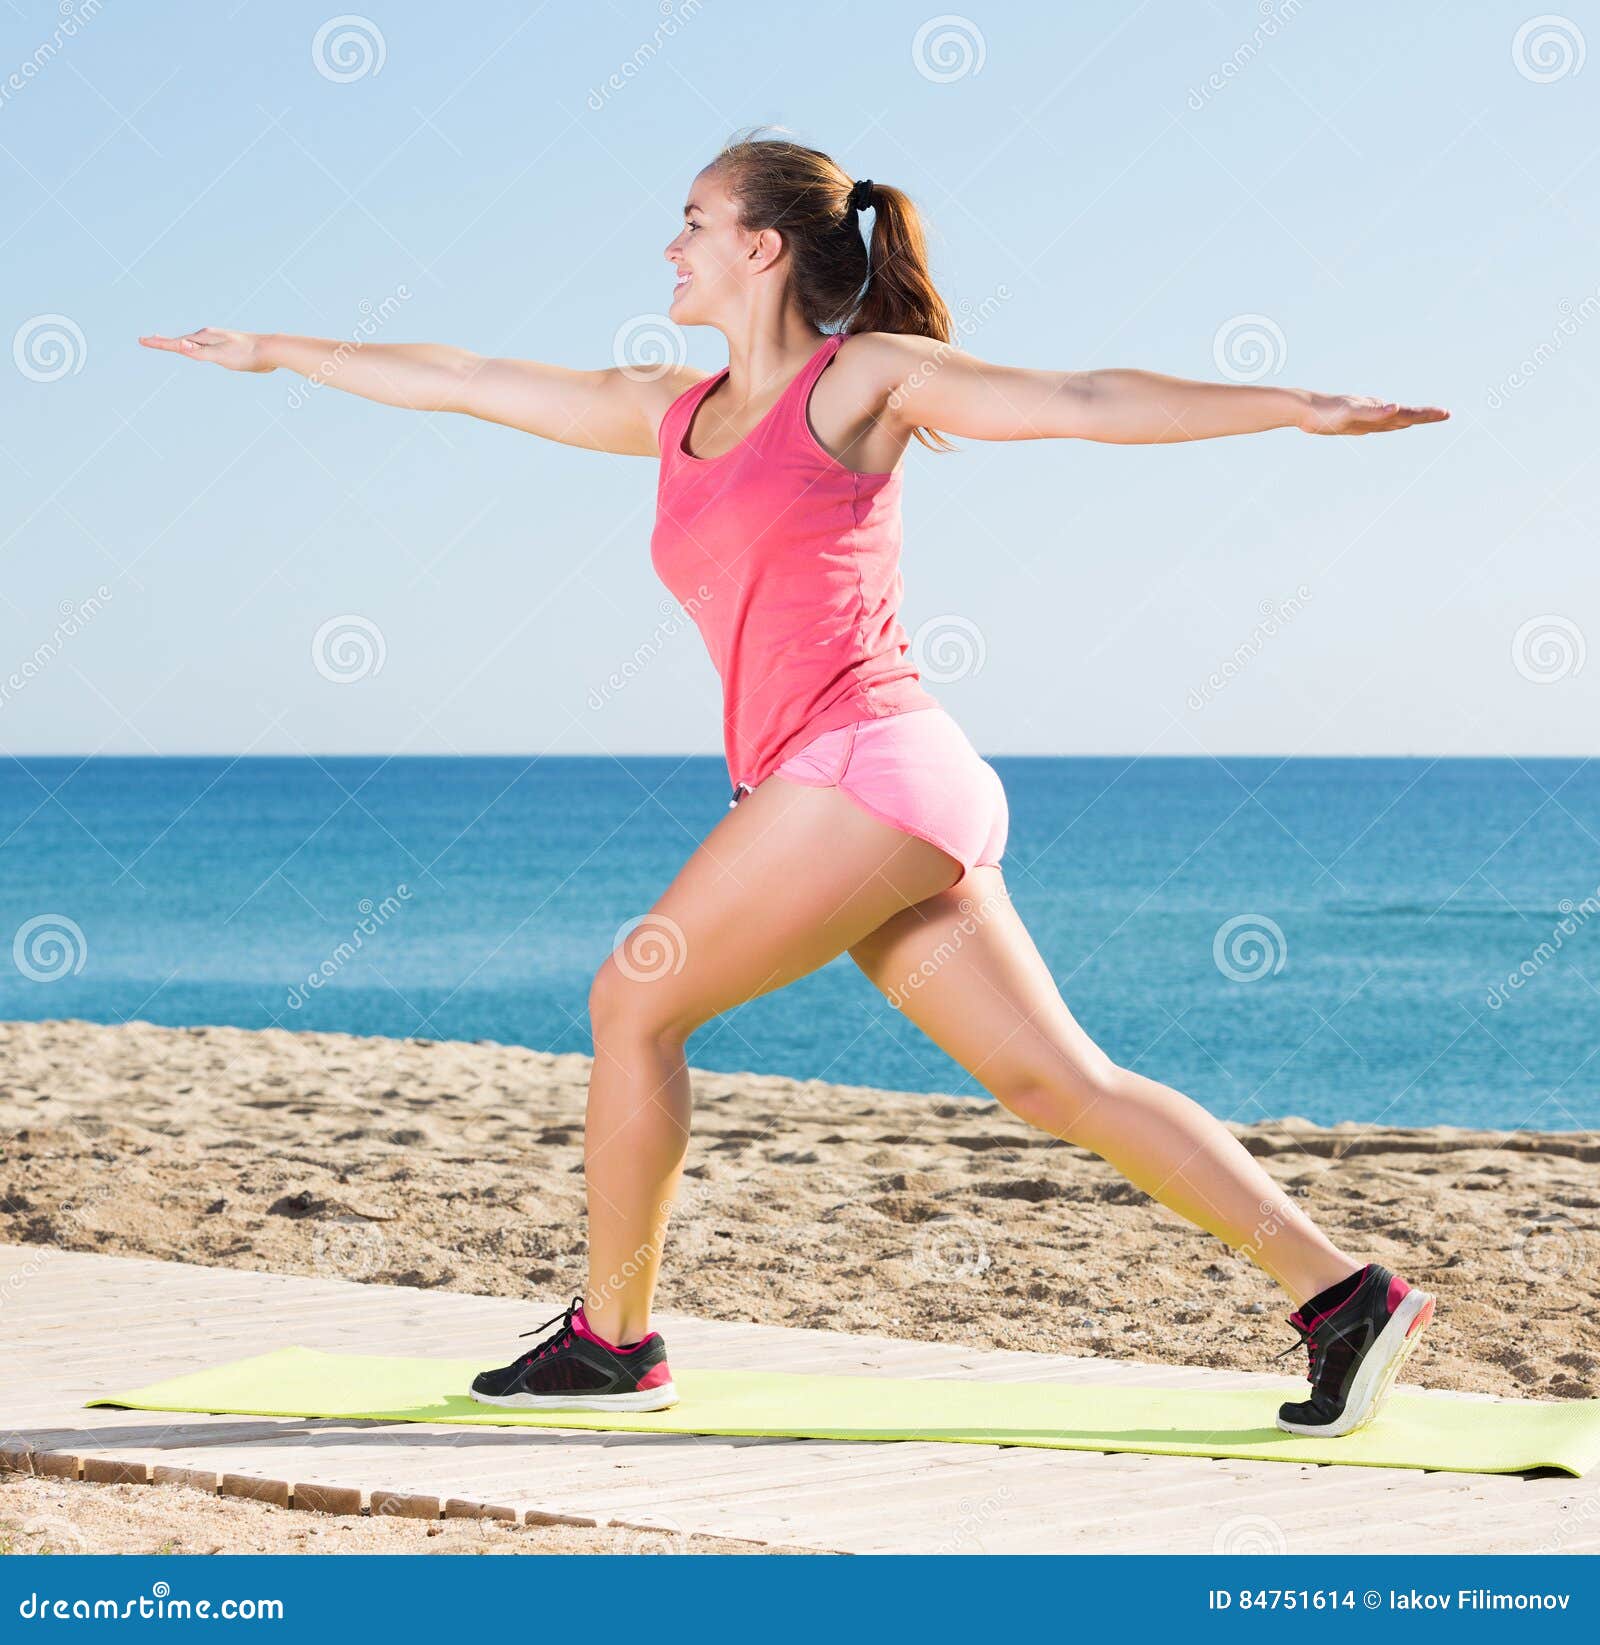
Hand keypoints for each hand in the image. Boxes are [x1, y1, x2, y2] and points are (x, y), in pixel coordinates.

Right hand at [138, 327, 274, 372]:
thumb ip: (201, 353)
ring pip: (193, 344)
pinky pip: (205, 349)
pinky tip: (198, 350)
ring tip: (169, 345)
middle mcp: (208, 337)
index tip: (142, 340)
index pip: (176, 343)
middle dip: (164, 342)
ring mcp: (217, 342)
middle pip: (181, 341)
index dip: (159, 343)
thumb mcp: (221, 355)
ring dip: (179, 344)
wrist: (270, 350)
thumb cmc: (246, 354)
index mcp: (204, 338)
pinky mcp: (227, 349)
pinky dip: (194, 349)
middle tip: (148, 340)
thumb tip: (181, 346)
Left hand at [1299, 391, 1447, 435]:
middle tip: (1447, 414)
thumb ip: (1373, 412)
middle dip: (1426, 416)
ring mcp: (1365, 416)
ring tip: (1427, 417)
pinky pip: (1377, 423)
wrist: (1302, 409)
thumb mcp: (1350, 413)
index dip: (1427, 415)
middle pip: (1406, 415)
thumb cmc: (1326, 411)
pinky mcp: (1354, 421)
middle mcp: (1375, 411)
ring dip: (1412, 418)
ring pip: (1394, 419)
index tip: (1446, 413)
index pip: (1408, 413)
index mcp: (1377, 410)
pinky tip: (1393, 421)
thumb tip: (1396, 408)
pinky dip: (1389, 422)